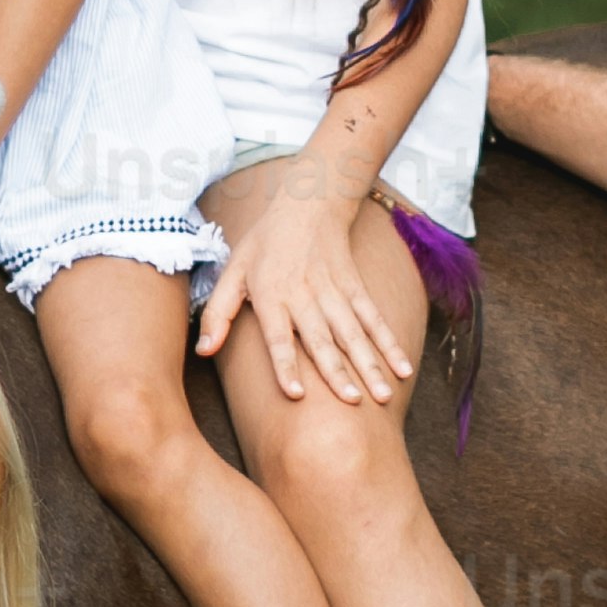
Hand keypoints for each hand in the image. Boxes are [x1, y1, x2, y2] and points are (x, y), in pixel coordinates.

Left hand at [198, 186, 411, 403]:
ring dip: (370, 364)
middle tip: (352, 403)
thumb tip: (203, 351)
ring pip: (354, 333)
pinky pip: (374, 319)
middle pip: (322, 339)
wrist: (308, 203)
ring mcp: (334, 291)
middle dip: (338, 373)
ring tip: (382, 395)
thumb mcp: (233, 271)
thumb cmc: (265, 243)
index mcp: (272, 294)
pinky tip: (402, 368)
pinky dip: (390, 343)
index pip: (278, 336)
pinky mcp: (356, 287)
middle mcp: (305, 295)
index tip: (296, 395)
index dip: (286, 365)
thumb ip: (219, 313)